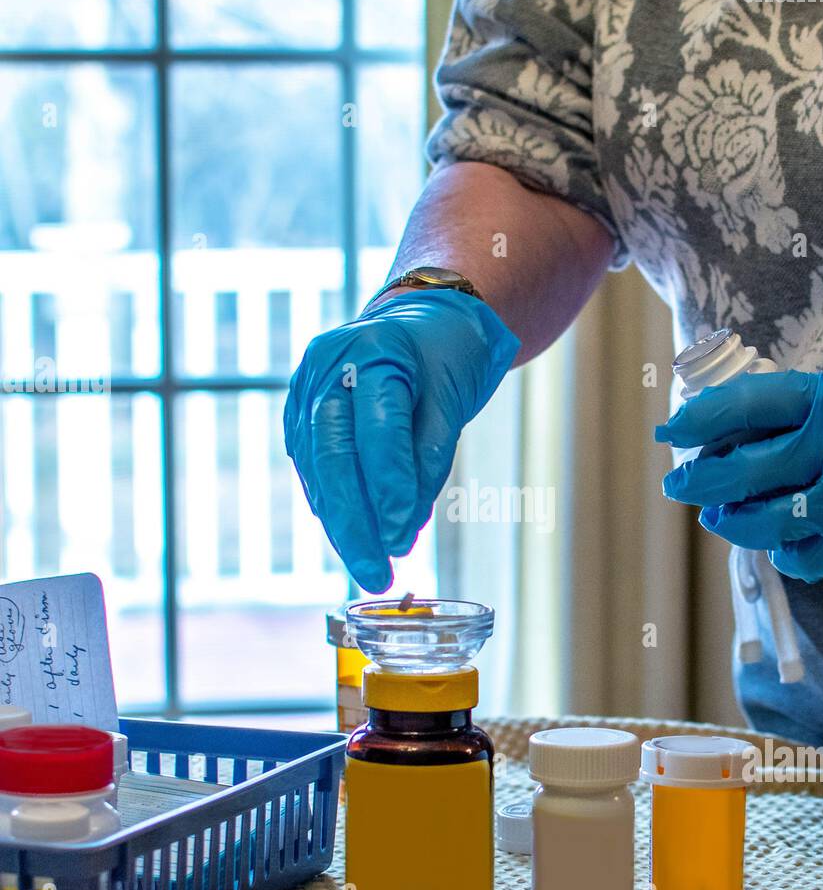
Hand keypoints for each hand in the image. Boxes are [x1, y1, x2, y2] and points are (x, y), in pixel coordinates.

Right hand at [285, 289, 519, 590]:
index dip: (388, 488)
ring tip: (370, 567)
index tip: (401, 538)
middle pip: (333, 455)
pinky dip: (333, 506)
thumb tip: (404, 528)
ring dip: (341, 524)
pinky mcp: (299, 414)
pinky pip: (314, 468)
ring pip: (318, 468)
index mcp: (373, 351)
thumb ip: (431, 456)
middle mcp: (327, 366)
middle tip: (376, 572)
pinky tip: (352, 538)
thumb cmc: (446, 353)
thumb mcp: (455, 397)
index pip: (377, 430)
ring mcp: (305, 389)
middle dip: (354, 522)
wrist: (420, 317)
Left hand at [658, 358, 822, 580]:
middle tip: (681, 487)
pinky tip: (781, 542)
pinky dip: (786, 553)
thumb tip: (721, 434)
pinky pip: (807, 556)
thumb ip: (793, 412)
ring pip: (769, 523)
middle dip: (700, 483)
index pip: (747, 404)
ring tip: (722, 518)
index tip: (670, 433)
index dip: (700, 420)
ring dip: (734, 525)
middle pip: (745, 473)